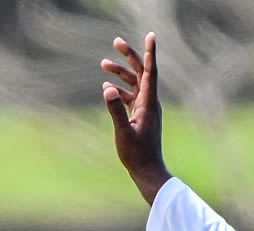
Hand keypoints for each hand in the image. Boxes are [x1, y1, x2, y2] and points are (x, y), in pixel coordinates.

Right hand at [102, 32, 171, 205]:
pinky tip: (107, 88)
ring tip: (103, 64)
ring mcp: (146, 110)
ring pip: (135, 84)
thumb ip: (115, 111)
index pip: (150, 73)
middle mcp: (150, 104)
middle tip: (116, 41)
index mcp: (149, 104)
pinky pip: (131, 96)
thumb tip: (107, 90)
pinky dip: (120, 89)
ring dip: (120, 73)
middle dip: (130, 57)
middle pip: (142, 73)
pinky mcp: (140, 116)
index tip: (150, 36)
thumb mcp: (123, 132)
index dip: (149, 54)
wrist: (148, 171)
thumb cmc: (137, 155)